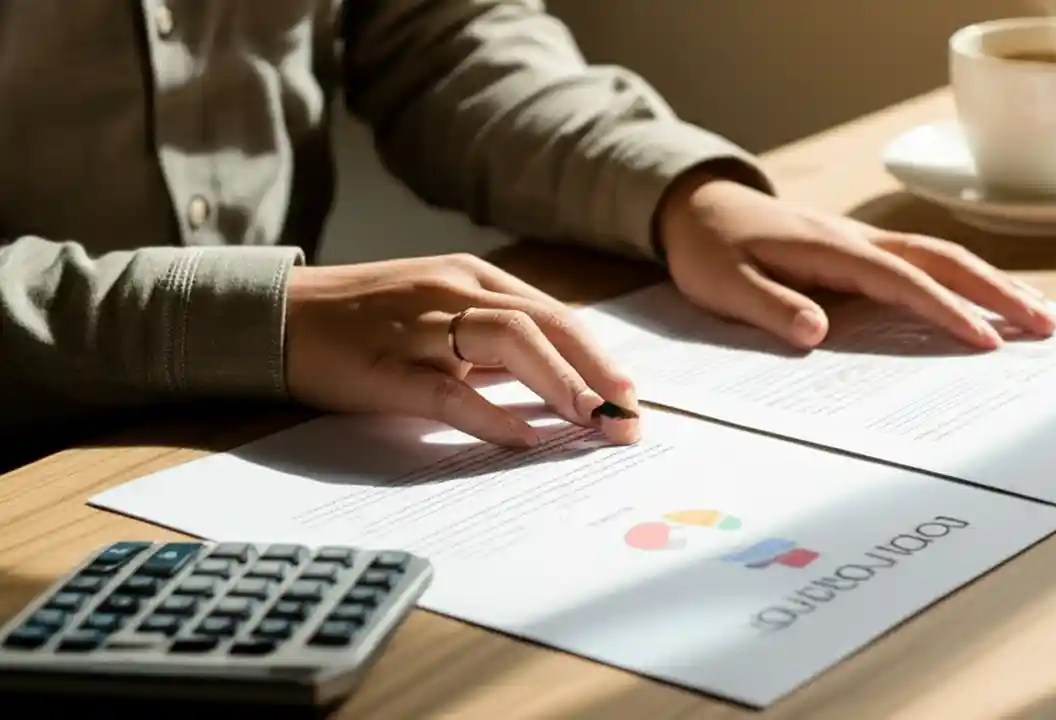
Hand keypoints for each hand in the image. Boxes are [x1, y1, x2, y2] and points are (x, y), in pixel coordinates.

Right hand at [284, 254, 639, 446]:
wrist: (276, 317)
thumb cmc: (365, 322)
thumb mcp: (439, 316)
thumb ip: (494, 345)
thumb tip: (559, 386)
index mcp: (474, 278)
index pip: (556, 315)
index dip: (600, 357)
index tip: (632, 397)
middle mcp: (454, 291)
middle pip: (545, 324)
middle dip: (596, 371)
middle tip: (628, 417)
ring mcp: (420, 324)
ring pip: (509, 341)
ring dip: (559, 382)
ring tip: (591, 420)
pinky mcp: (386, 365)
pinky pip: (448, 389)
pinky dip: (491, 414)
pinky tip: (523, 439)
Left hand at [656, 172, 1055, 349]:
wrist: (701, 208)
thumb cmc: (710, 249)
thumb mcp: (723, 283)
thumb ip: (768, 306)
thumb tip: (817, 333)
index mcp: (831, 248)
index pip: (901, 280)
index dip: (944, 310)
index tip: (983, 342)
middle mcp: (858, 240)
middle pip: (941, 259)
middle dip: (996, 291)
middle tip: (1046, 327)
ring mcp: (864, 242)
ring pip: (941, 257)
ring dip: (991, 283)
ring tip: (1040, 315)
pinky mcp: (861, 251)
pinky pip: (924, 262)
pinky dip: (964, 279)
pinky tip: (989, 297)